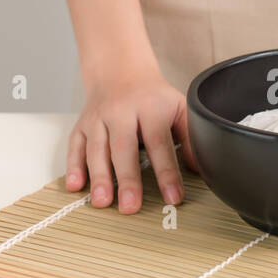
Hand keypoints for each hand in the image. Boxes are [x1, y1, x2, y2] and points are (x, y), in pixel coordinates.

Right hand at [64, 68, 196, 213]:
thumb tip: (203, 170)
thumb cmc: (153, 96)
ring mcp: (98, 118)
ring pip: (97, 149)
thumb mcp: (178, 107)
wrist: (120, 70)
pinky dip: (74, 167)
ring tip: (103, 203)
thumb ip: (190, 137)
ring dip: (99, 177)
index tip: (174, 198)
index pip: (160, 143)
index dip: (167, 173)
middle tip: (130, 207)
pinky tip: (76, 187)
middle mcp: (121, 111)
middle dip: (127, 179)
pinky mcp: (81, 125)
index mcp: (150, 107)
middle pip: (124, 148)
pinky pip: (75, 146)